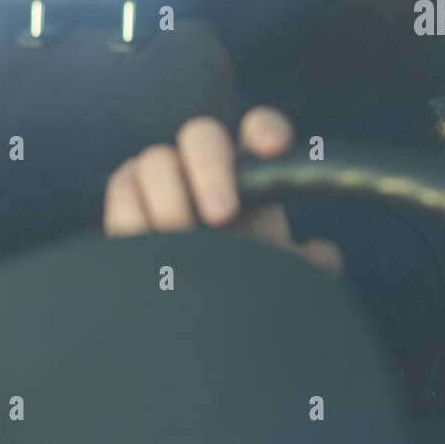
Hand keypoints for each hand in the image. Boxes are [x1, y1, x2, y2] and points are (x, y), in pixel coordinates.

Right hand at [103, 106, 343, 276]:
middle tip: (221, 216)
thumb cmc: (241, 283)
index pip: (258, 130)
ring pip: (156, 160)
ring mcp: (164, 181)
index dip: (266, 129)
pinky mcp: (127, 201)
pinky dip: (132, 213)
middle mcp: (205, 168)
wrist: (194, 314)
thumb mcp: (276, 277)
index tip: (274, 148)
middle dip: (211, 170)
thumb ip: (304, 266)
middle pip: (201, 134)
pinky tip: (148, 246)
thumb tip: (322, 256)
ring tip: (181, 242)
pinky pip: (122, 190)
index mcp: (250, 172)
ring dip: (169, 199)